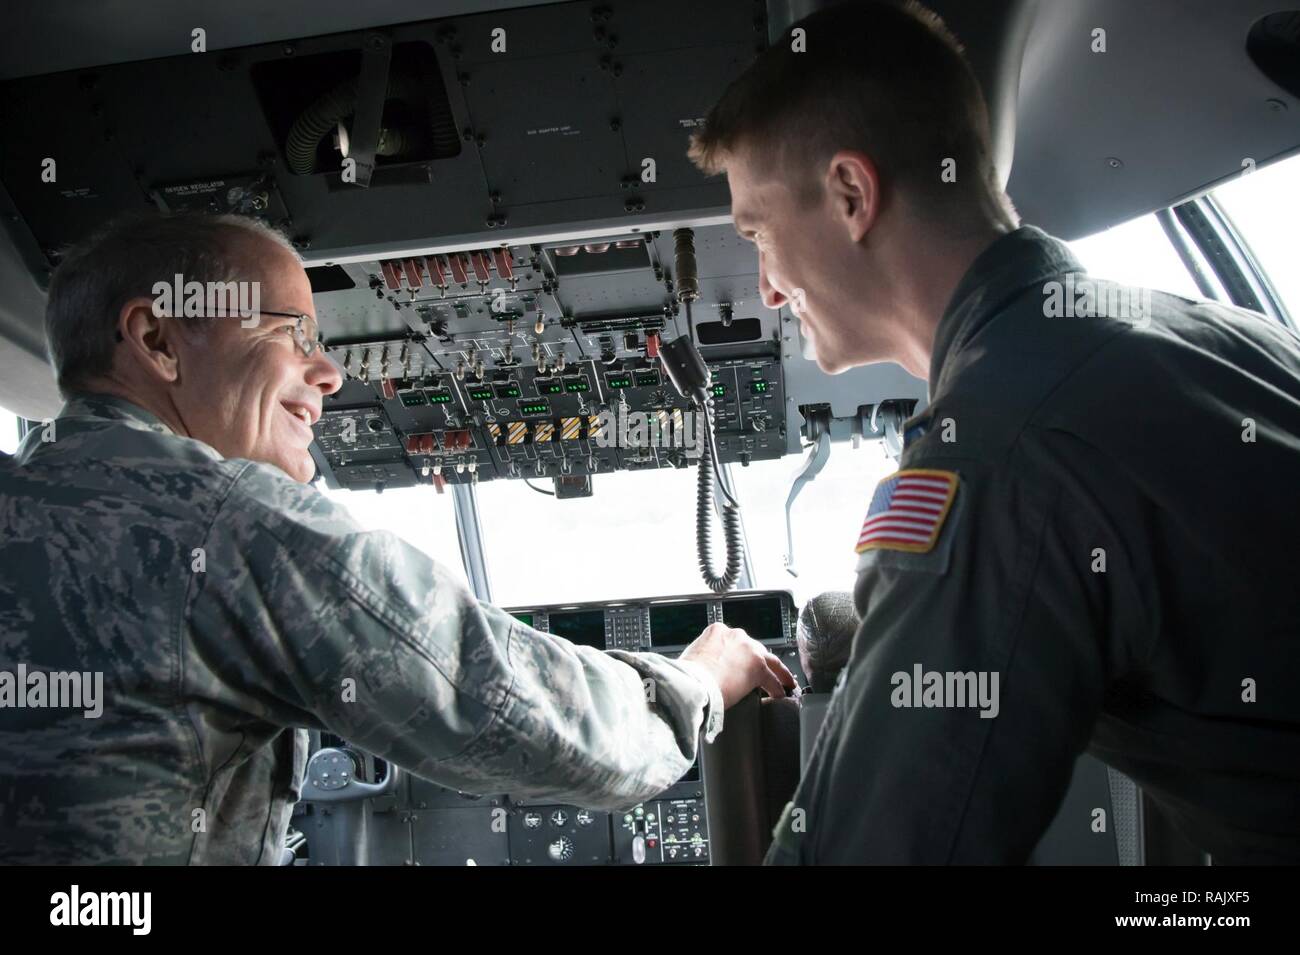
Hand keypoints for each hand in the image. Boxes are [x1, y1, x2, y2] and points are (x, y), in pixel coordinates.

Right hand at [679, 623, 795, 708]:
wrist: (694, 683)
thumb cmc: (688, 674)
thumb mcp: (692, 656)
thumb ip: (703, 657)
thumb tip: (703, 669)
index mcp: (717, 631)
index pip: (734, 641)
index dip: (740, 653)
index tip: (741, 661)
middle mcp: (736, 636)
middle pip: (755, 648)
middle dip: (759, 660)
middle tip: (766, 671)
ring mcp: (749, 650)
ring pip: (770, 661)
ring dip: (778, 672)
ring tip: (784, 681)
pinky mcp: (758, 669)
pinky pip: (772, 679)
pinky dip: (777, 687)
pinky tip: (779, 694)